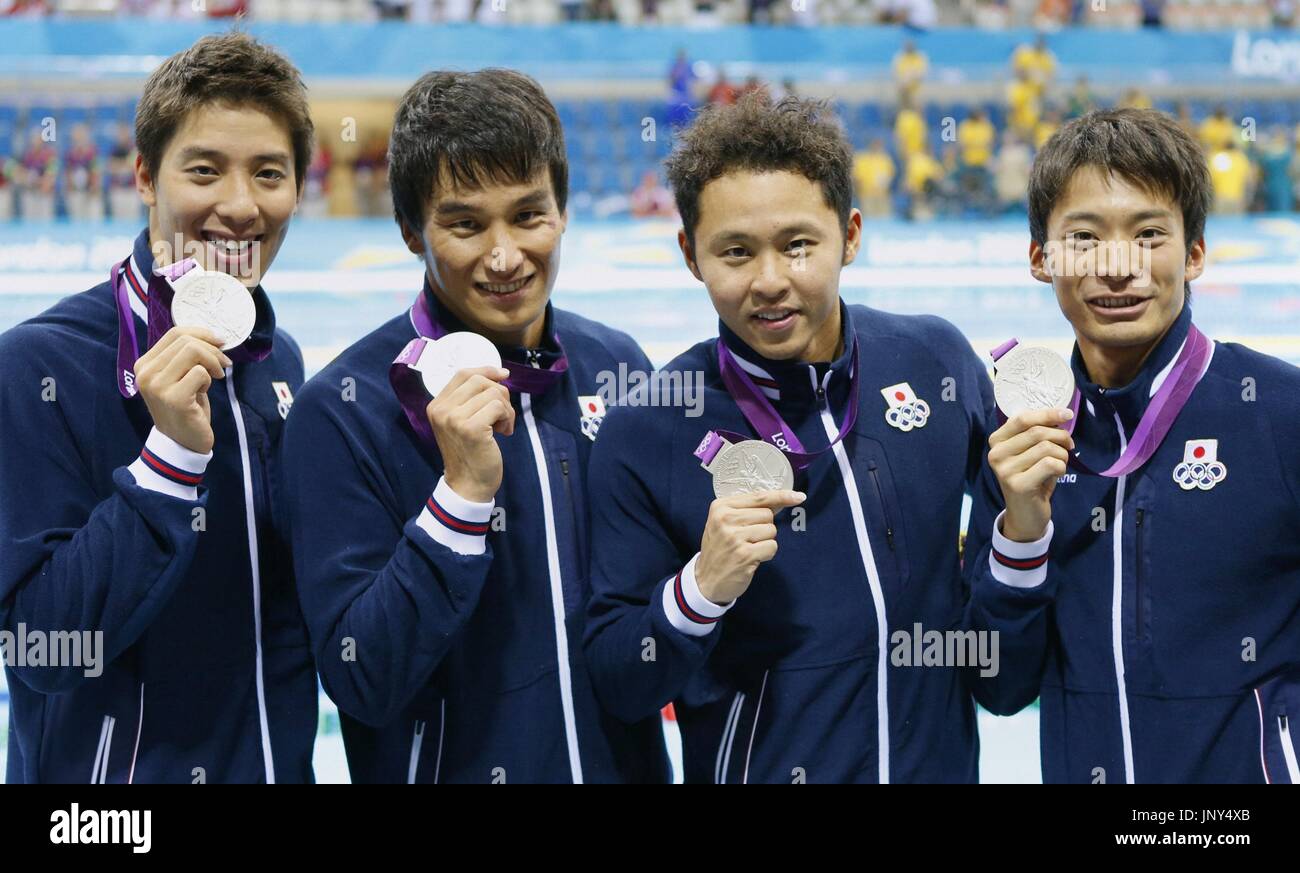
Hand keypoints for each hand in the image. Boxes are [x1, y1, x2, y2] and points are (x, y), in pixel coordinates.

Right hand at [134, 326, 229, 453]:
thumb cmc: (186, 407)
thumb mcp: (181, 376)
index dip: (202, 333)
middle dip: (212, 349)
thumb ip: (186, 356)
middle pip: (185, 340)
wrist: (183, 442)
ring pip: (193, 352)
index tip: (219, 343)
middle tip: (223, 364)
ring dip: (212, 361)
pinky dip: (209, 378)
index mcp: (145, 364)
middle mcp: (146, 373)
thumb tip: (213, 336)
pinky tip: (205, 391)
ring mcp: (157, 386)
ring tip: (216, 376)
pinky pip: (200, 372)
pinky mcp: (173, 398)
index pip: (175, 333)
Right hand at [427, 366, 514, 503]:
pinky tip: (504, 432)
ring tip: (502, 427)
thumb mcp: (463, 421)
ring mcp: (454, 418)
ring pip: (493, 393)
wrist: (468, 484)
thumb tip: (499, 375)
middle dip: (500, 394)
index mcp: (436, 405)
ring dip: (506, 409)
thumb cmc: (470, 452)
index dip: (486, 370)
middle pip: (479, 380)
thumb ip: (471, 399)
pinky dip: (508, 418)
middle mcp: (441, 410)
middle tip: (502, 415)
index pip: (463, 374)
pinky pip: (499, 407)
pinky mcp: (471, 428)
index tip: (504, 376)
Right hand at [695, 490, 805, 604]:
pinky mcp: (744, 554)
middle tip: (747, 539)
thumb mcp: (724, 523)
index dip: (781, 496)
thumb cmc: (720, 549)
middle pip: (768, 514)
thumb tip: (781, 500)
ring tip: (747, 549)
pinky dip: (766, 554)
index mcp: (720, 507)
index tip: (798, 496)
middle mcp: (725, 519)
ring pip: (771, 530)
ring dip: (765, 542)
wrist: (705, 580)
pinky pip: (772, 547)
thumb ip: (747, 510)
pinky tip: (751, 558)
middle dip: (764, 527)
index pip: (759, 497)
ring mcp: (734, 537)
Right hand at [987, 407, 1074, 542]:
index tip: (1067, 414)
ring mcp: (1005, 470)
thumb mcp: (1030, 452)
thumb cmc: (1031, 478)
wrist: (1025, 514)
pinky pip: (1051, 464)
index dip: (1047, 414)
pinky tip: (1057, 474)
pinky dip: (1062, 467)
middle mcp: (996, 454)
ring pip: (1047, 448)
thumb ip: (1037, 433)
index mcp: (996, 441)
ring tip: (1060, 463)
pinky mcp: (1018, 485)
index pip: (1022, 418)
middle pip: (1037, 432)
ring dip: (1062, 455)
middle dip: (1061, 436)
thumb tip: (1061, 415)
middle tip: (1069, 445)